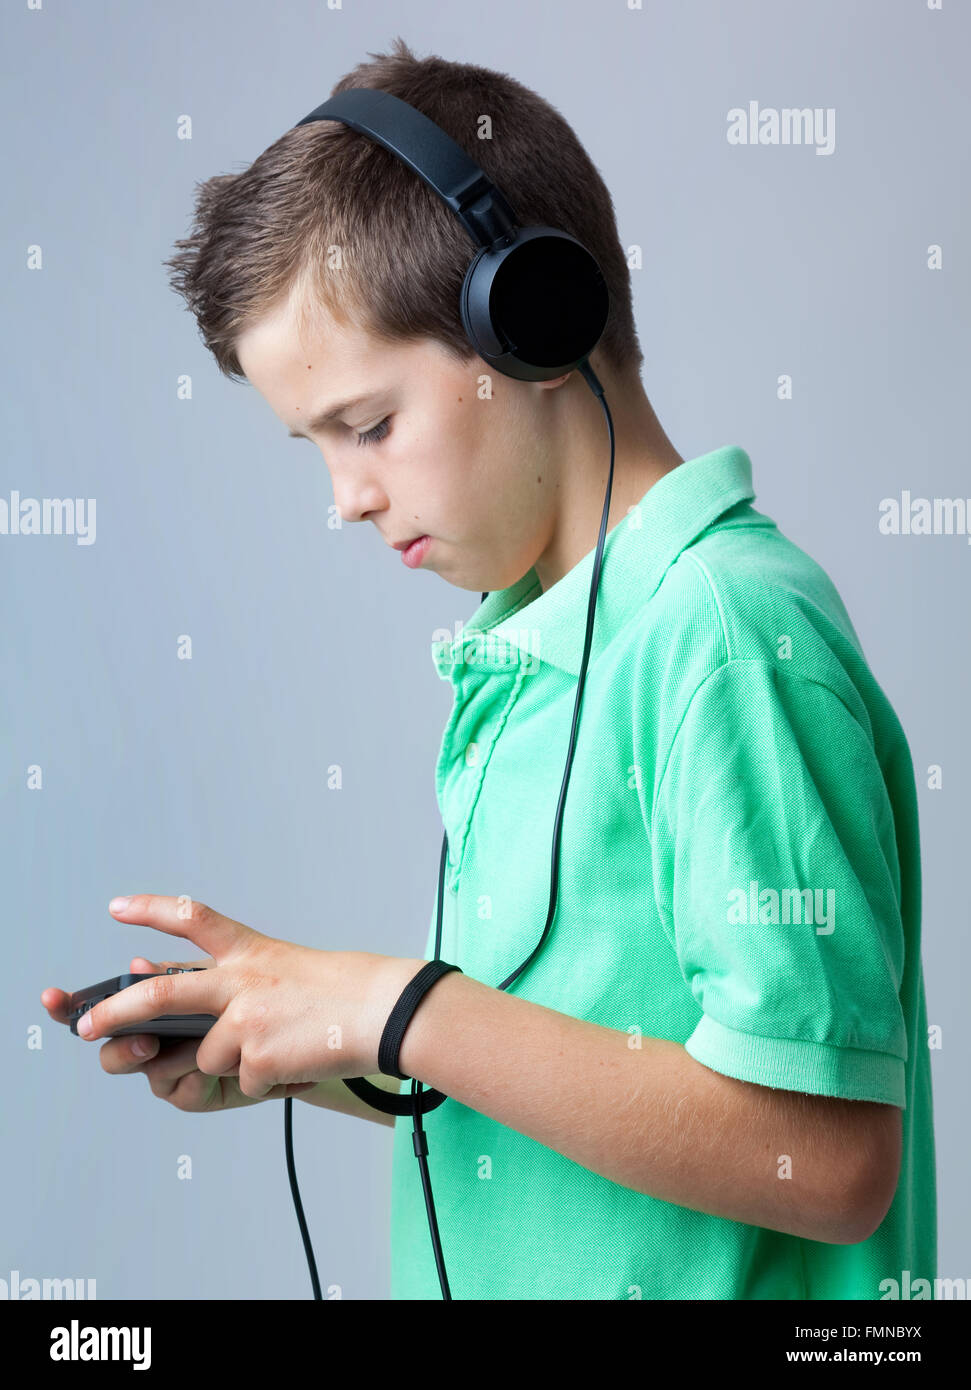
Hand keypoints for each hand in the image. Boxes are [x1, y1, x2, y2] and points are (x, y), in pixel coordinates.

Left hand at [66, 896, 423, 1098]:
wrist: (386, 1012)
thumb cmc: (344, 993)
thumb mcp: (285, 970)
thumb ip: (237, 982)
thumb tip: (198, 1002)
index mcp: (251, 952)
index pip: (192, 918)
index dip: (151, 910)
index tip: (116, 908)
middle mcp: (241, 980)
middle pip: (160, 994)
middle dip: (114, 1012)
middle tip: (85, 1027)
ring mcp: (245, 1019)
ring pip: (207, 1058)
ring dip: (238, 1064)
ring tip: (285, 1046)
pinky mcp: (256, 1057)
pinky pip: (244, 1084)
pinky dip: (268, 1083)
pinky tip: (298, 1061)